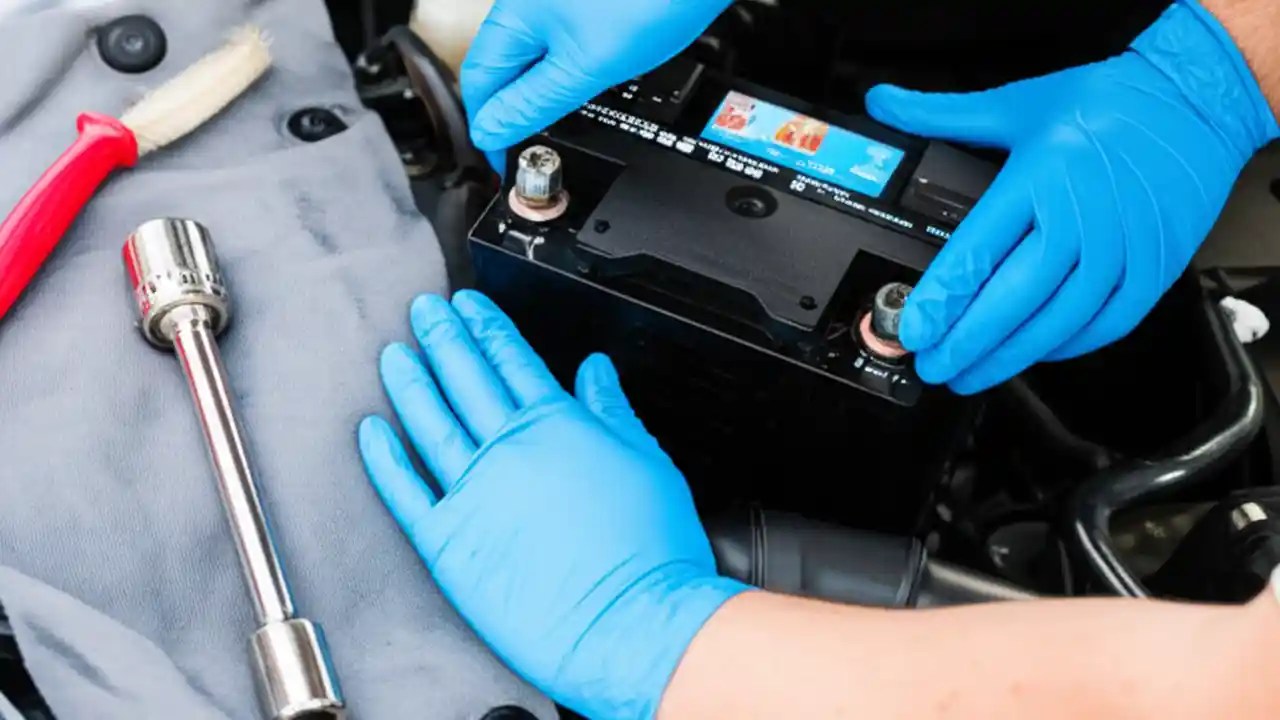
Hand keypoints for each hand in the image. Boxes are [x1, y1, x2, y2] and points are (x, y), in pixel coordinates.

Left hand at [357, 291, 746, 719]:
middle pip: (465, 378)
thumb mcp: (649, 462)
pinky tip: (371, 431)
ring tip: (394, 353)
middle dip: (442, 337)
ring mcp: (474, 493)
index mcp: (558, 425)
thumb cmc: (650, 554)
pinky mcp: (448, 542)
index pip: (511, 360)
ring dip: (409, 382)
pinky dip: (384, 458)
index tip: (467, 305)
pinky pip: (405, 490)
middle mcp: (509, 449)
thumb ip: (614, 411)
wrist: (634, 625)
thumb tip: (596, 371)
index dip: (486, 326)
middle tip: (423, 311)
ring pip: (429, 422)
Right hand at [461, 0, 730, 154]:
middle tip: (525, 149)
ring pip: (528, 56)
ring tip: (547, 127)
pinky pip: (555, 42)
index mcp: (514, 14)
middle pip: (499, 67)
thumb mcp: (585, 69)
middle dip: (507, 111)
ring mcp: (554, 0)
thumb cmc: (652, 0)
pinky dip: (560, 71)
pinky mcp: (582, 2)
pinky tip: (576, 87)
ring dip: (533, 93)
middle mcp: (526, 0)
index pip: (479, 81)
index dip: (488, 127)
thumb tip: (493, 130)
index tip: (505, 161)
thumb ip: (533, 102)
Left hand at [865, 0, 1278, 393]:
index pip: (977, 253)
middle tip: (935, 365)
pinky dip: (1066, 346)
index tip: (916, 331)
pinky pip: (1106, 324)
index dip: (942, 301)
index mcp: (1039, 179)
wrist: (1195, 102)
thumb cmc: (1109, 103)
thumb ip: (943, 114)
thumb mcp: (1017, 104)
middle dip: (967, 342)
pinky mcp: (1154, 270)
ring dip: (1010, 356)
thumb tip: (885, 105)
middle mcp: (1081, 220)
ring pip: (1058, 322)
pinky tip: (1034, 353)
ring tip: (972, 372)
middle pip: (1014, 300)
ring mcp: (1122, 250)